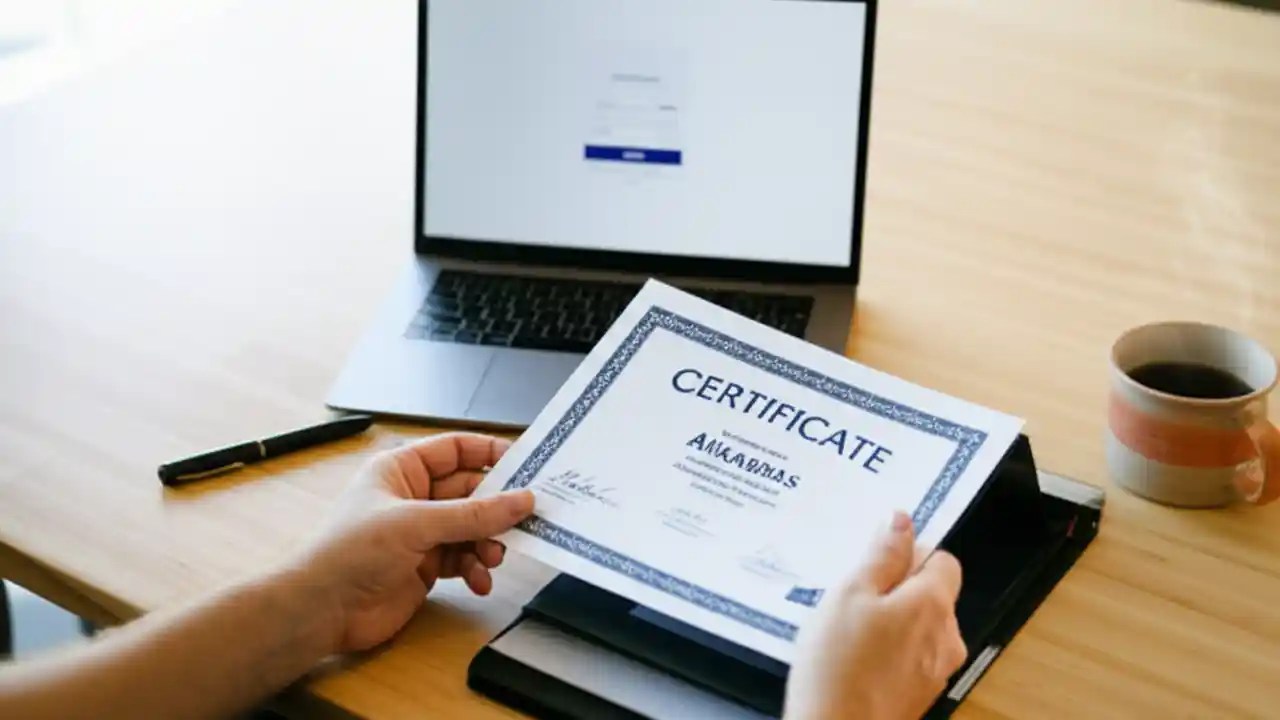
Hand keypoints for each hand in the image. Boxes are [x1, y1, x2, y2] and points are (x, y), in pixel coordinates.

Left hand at [290, 433, 534, 654]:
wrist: (322, 611)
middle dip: (496, 508)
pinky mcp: (425, 566)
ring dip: (488, 542)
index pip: (455, 450)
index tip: (526, 464)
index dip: (490, 454)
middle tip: (526, 517)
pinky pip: (464, 559)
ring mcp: (420, 533)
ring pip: (472, 528)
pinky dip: (477, 569)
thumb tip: (520, 500)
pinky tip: (480, 580)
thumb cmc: (348, 553)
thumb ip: (472, 514)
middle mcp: (413, 497)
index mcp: (401, 469)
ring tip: (494, 556)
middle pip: (470, 492)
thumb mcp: (416, 524)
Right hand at [784, 512, 966, 719]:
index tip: (876, 563)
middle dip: (897, 589)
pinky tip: (856, 659)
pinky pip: (912, 656)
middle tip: (854, 598)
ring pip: (921, 626)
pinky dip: (890, 651)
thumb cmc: (838, 665)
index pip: (943, 560)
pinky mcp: (921, 694)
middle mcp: (947, 636)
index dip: (911, 555)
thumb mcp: (850, 595)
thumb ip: (882, 556)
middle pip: (933, 594)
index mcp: (933, 604)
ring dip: (892, 621)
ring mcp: (937, 669)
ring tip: (849, 632)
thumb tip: (902, 521)